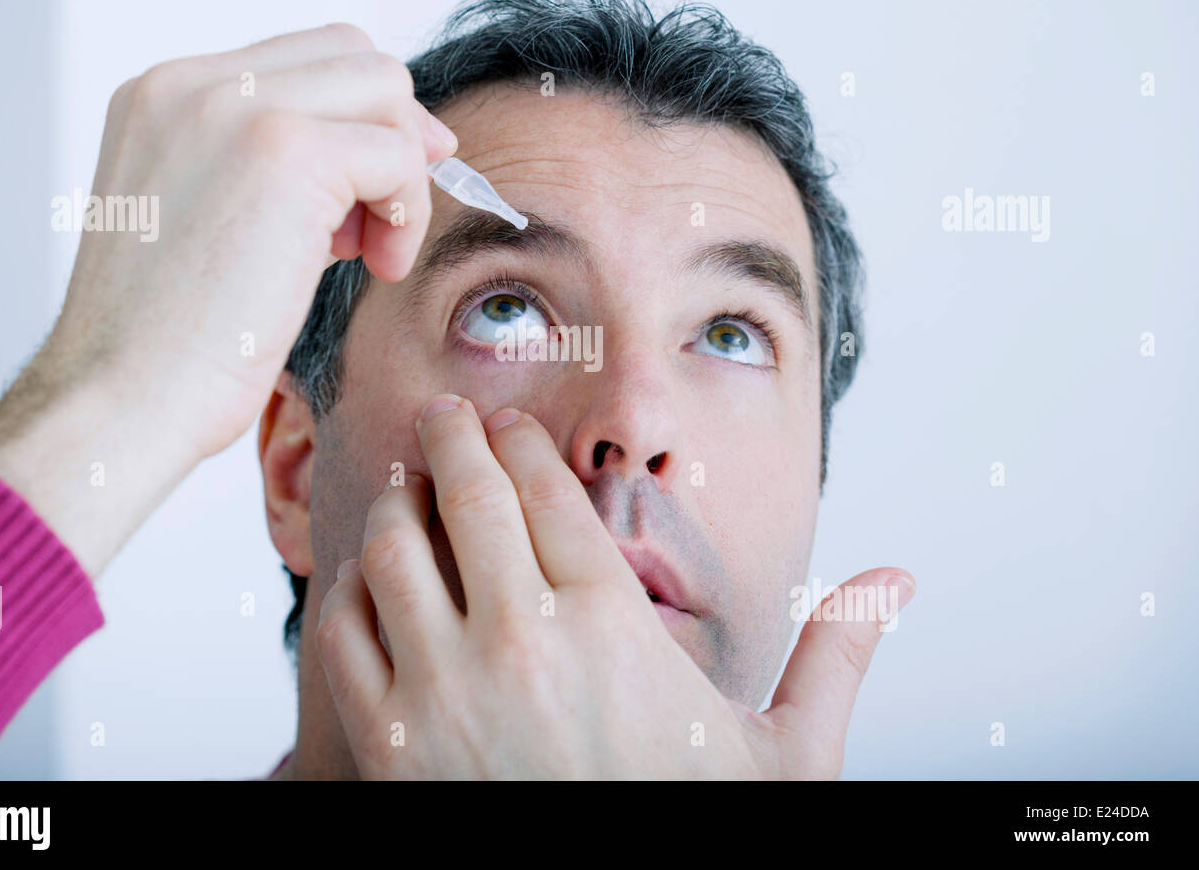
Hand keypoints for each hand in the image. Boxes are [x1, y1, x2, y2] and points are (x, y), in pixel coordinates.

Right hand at [0, 24, 456, 576]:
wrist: (122, 399)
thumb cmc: (165, 342)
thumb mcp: (206, 221)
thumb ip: (268, 170)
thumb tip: (375, 150)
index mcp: (162, 96)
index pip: (300, 58)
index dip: (356, 118)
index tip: (370, 191)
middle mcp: (190, 83)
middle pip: (351, 54)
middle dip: (389, 133)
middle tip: (380, 221)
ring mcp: (236, 107)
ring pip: (384, 89)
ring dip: (400, 171)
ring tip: (370, 252)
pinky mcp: (288, 151)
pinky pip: (399, 155)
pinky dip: (407, 213)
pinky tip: (377, 268)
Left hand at [316, 394, 914, 778]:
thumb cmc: (690, 828)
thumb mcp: (787, 756)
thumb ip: (836, 657)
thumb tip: (897, 579)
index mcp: (611, 624)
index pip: (545, 489)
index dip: (520, 439)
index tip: (508, 420)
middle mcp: (519, 642)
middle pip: (466, 494)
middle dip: (451, 437)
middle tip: (445, 413)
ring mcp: (443, 692)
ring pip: (393, 550)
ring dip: (399, 504)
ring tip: (409, 487)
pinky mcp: (389, 744)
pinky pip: (344, 630)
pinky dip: (351, 590)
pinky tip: (373, 580)